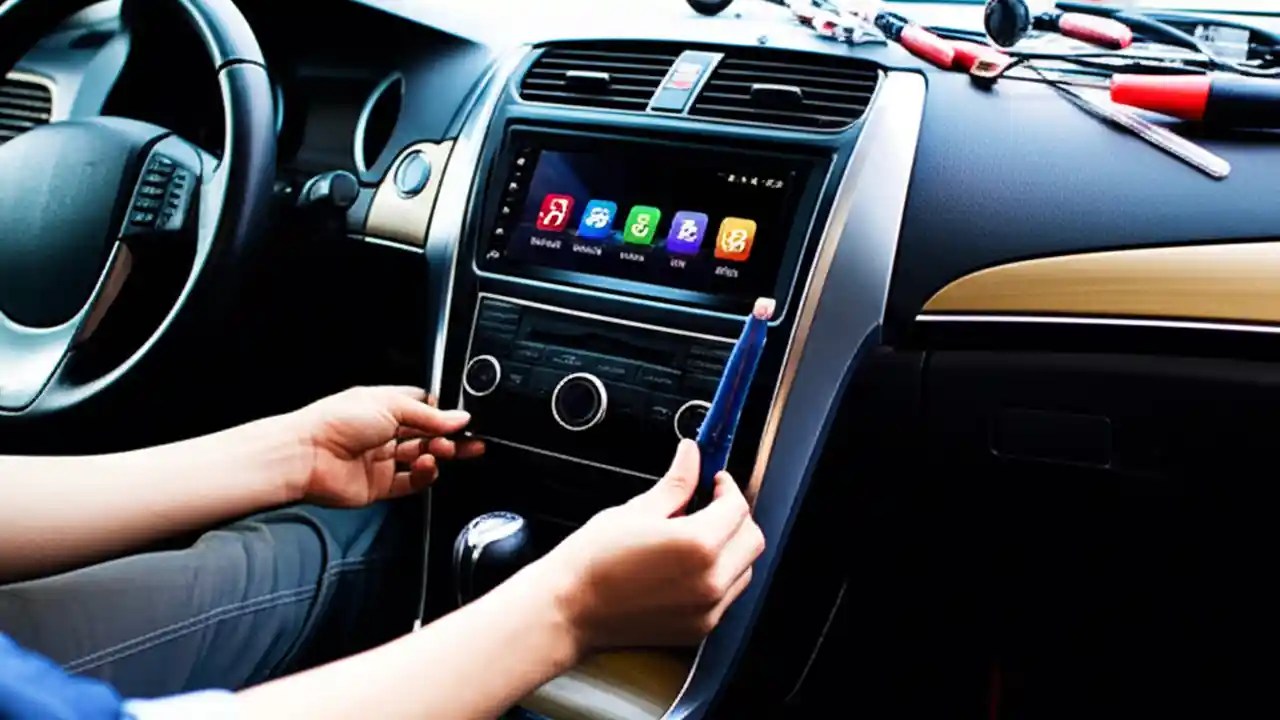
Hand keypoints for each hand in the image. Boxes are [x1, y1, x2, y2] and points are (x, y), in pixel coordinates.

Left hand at [291, 386, 484, 506]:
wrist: (306, 455)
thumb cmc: (336, 421)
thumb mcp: (391, 405)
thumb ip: (430, 415)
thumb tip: (460, 417)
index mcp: (384, 405)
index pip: (424, 409)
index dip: (444, 415)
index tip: (463, 420)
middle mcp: (383, 431)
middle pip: (426, 436)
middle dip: (449, 437)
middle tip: (470, 441)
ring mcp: (381, 459)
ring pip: (421, 459)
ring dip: (438, 456)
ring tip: (445, 451)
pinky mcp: (378, 485)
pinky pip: (409, 483)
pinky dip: (423, 477)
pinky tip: (427, 468)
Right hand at [530, 439, 764, 653]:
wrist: (569, 609)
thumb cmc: (592, 562)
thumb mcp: (636, 510)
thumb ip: (676, 483)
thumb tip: (691, 456)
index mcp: (698, 545)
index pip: (737, 507)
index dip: (726, 487)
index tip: (714, 479)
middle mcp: (710, 580)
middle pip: (751, 538)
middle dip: (735, 516)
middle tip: (709, 503)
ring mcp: (708, 608)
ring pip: (744, 568)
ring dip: (731, 546)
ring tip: (696, 535)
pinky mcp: (700, 627)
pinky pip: (728, 594)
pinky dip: (720, 574)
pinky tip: (689, 564)